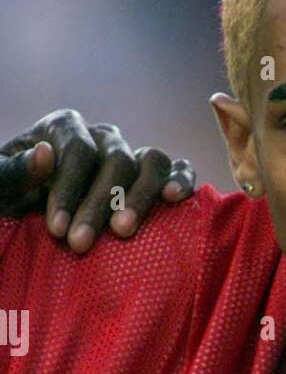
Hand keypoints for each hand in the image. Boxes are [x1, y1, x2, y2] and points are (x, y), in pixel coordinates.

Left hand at [0, 109, 195, 252]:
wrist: (31, 220)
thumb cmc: (12, 201)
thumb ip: (13, 171)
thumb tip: (46, 154)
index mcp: (64, 128)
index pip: (78, 149)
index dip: (69, 189)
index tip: (57, 230)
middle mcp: (102, 137)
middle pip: (116, 160)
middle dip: (98, 204)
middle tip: (81, 245)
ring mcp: (132, 155)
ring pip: (150, 162)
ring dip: (140, 197)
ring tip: (123, 230)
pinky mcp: (155, 177)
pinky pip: (178, 169)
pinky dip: (181, 180)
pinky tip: (174, 199)